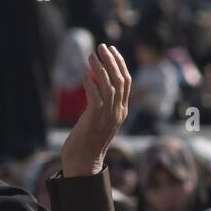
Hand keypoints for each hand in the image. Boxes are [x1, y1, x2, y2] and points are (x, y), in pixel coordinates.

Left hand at [61, 44, 130, 176]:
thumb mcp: (99, 121)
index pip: (126, 82)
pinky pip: (96, 99)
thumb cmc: (88, 142)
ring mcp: (107, 117)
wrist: (83, 164)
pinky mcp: (94, 121)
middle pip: (120, 80)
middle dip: (111, 61)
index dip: (120, 64)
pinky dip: (91, 85)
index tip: (111, 50)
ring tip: (91, 54)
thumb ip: (101, 104)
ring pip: (109, 87)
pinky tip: (84, 75)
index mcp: (121, 111)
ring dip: (100, 68)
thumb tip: (94, 85)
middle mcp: (117, 113)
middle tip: (102, 46)